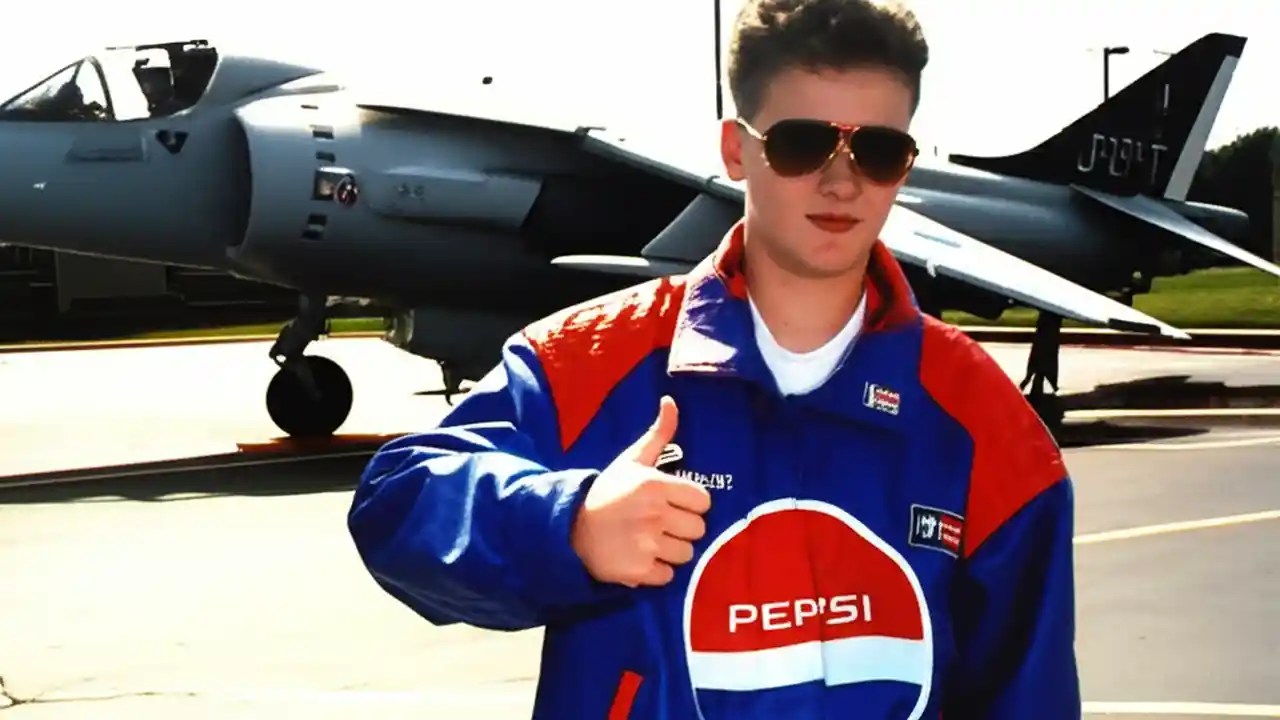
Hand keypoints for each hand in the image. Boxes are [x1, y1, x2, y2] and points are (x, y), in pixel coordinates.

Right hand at [570, 396, 711, 587]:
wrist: (570, 527)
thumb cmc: (608, 492)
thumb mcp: (632, 460)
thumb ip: (658, 434)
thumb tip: (671, 401)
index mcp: (656, 485)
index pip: (703, 501)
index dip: (690, 503)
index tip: (673, 503)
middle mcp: (654, 514)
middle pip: (698, 529)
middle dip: (682, 527)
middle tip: (660, 523)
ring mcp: (647, 545)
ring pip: (686, 554)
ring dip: (671, 550)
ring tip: (651, 540)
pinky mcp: (639, 571)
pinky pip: (668, 575)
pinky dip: (657, 570)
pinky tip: (641, 557)